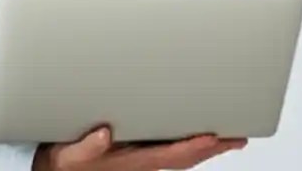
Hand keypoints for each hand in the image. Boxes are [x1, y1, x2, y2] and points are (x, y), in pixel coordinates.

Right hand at [32, 126, 246, 170]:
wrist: (61, 170)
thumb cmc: (67, 161)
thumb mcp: (69, 154)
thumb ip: (86, 146)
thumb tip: (104, 134)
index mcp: (132, 163)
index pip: (171, 156)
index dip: (193, 148)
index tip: (213, 137)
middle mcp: (145, 163)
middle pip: (187, 157)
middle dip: (215, 148)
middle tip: (240, 138)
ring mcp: (146, 160)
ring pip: (185, 156)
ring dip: (210, 147)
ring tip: (233, 136)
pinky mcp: (144, 154)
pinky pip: (176, 151)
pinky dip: (194, 145)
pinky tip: (204, 138)